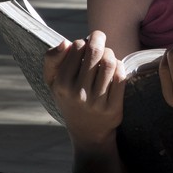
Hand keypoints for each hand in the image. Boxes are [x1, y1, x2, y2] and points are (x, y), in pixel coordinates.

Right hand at [44, 30, 124, 148]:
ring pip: (109, 63)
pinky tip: (116, 68)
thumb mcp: (52, 82)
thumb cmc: (69, 99)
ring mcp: (96, 102)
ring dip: (110, 54)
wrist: (87, 132)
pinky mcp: (113, 108)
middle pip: (95, 52)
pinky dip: (120, 67)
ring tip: (106, 56)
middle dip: (99, 40)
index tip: (84, 46)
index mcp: (61, 84)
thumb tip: (65, 42)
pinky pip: (121, 78)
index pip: (76, 47)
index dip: (82, 42)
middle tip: (99, 40)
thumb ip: (51, 60)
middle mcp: (77, 93)